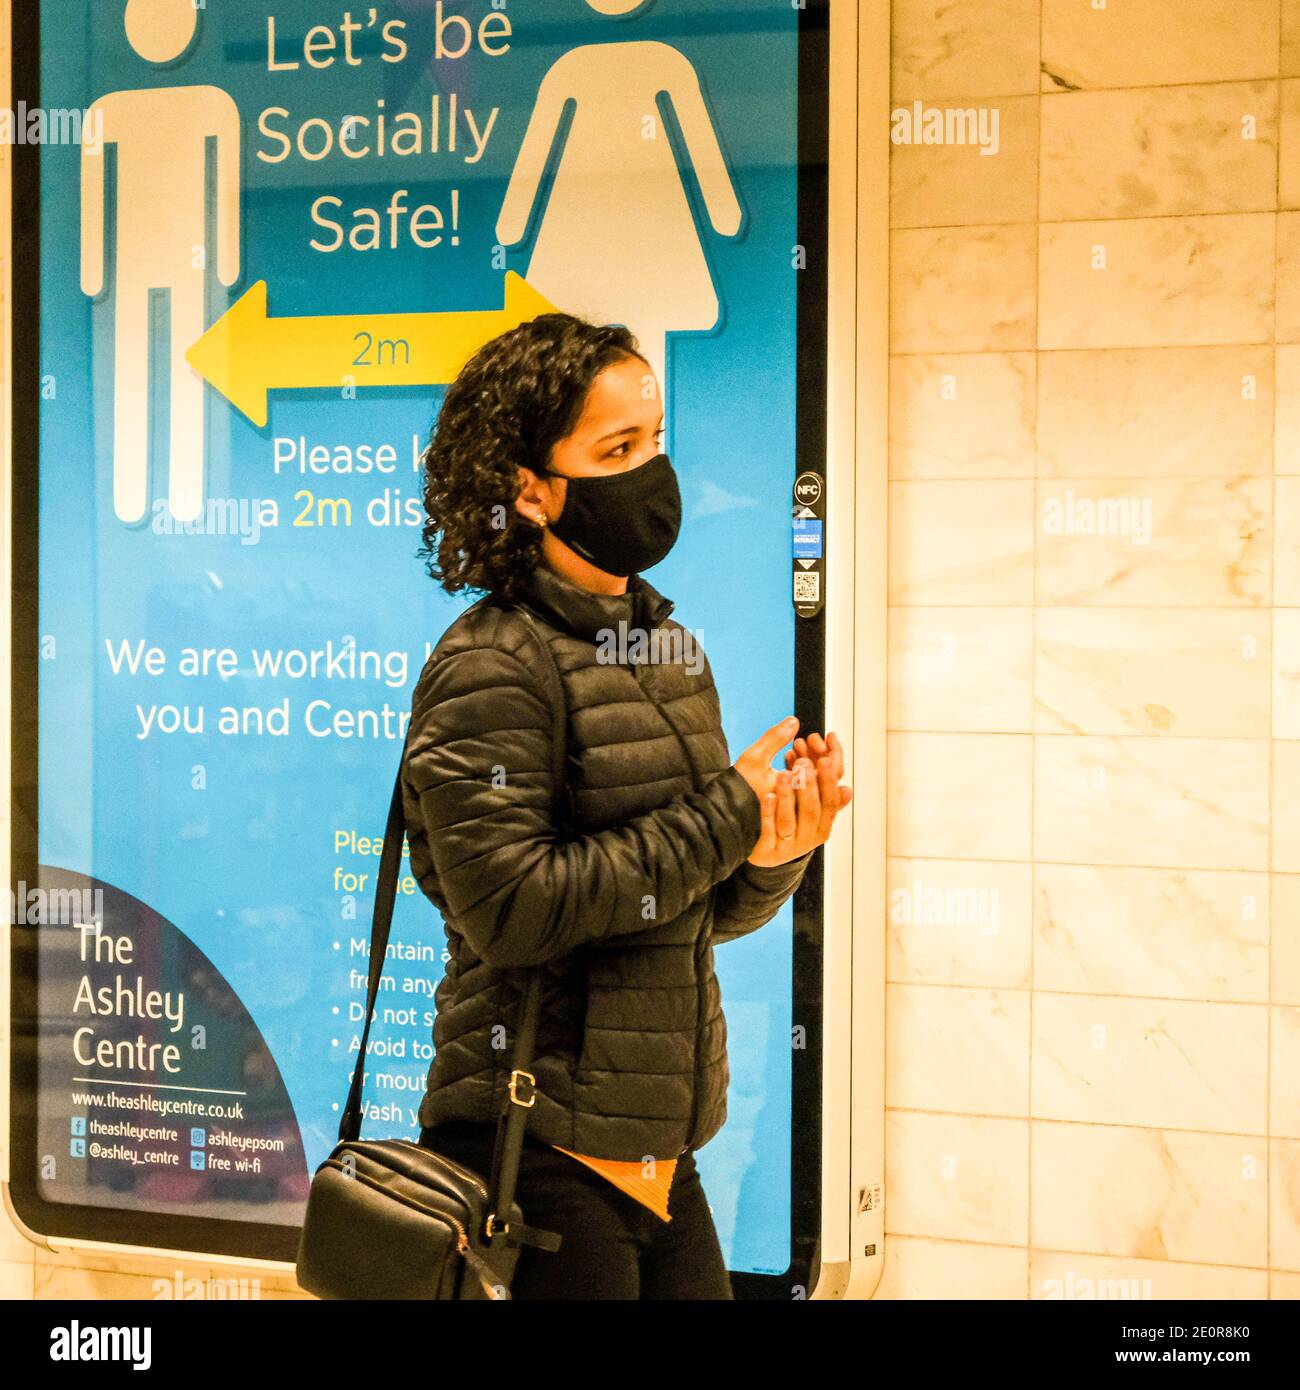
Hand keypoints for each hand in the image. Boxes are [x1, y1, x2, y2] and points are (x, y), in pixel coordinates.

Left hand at [733, 718, 851, 866]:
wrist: (737, 833)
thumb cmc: (760, 799)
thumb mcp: (776, 772)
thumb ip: (783, 747)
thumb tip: (794, 721)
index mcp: (819, 812)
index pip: (835, 788)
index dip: (834, 762)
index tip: (826, 738)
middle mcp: (809, 830)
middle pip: (820, 805)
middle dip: (814, 780)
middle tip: (807, 761)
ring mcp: (789, 842)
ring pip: (795, 819)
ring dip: (791, 794)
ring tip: (784, 773)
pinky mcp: (767, 850)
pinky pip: (770, 832)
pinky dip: (771, 813)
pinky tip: (768, 795)